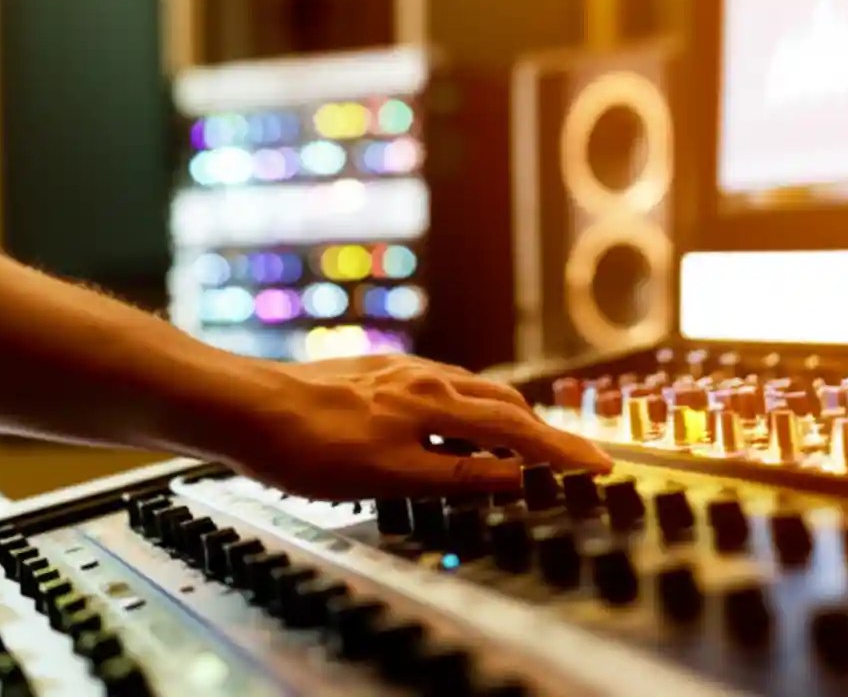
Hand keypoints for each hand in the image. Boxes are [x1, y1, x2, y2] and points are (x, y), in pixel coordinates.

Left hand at [235, 354, 610, 499]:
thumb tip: (517, 475)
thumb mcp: (389, 477)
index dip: (562, 449)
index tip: (601, 463)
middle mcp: (424, 379)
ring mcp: (397, 371)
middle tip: (566, 455)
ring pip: (469, 390)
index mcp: (435, 404)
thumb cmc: (309, 447)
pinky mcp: (372, 372)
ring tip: (514, 440)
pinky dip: (462, 406)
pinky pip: (437, 385)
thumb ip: (457, 476)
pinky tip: (446, 420)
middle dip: (539, 429)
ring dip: (501, 416)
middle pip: (501, 401)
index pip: (517, 429)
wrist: (246, 406)